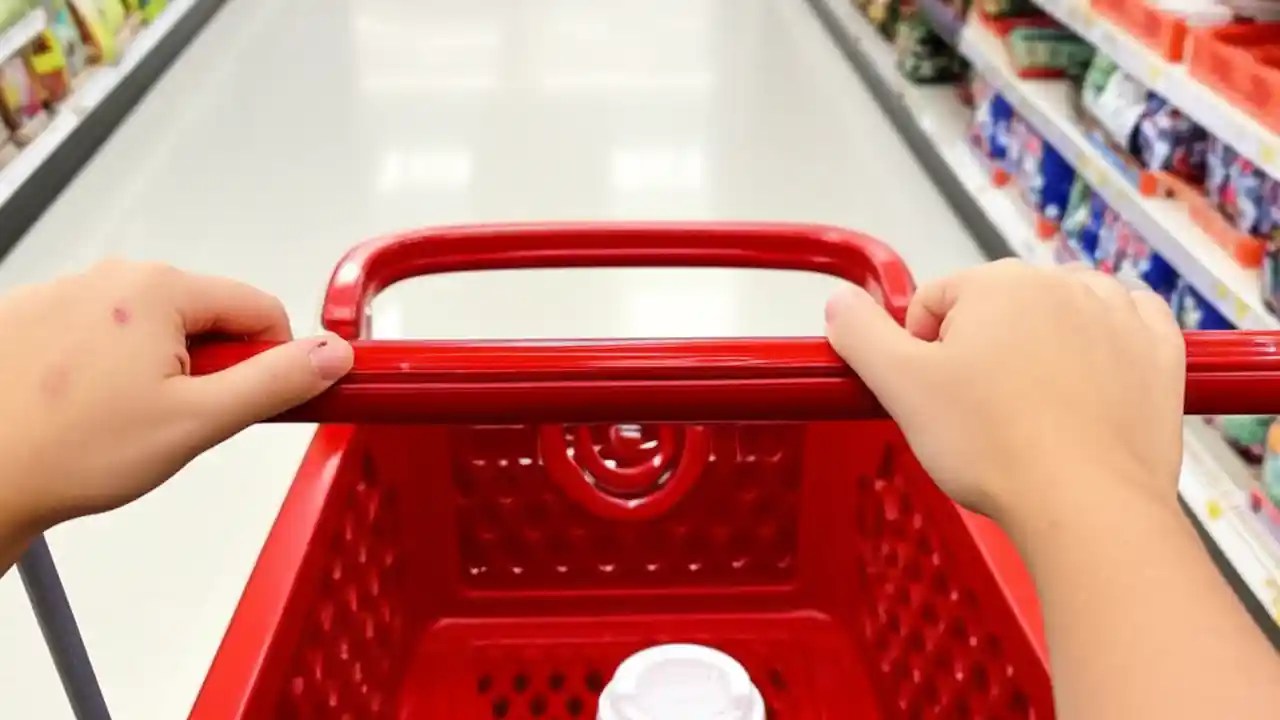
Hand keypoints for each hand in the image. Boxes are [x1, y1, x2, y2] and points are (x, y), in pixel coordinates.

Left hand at [0, 260, 352, 545]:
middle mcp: (109, 276)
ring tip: (123, 422)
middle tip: (177, 419)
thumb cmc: (70, 451)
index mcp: (156, 289)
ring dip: (156, 368)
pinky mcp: (27, 316)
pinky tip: (84, 411)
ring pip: (151, 327)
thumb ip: (275, 382)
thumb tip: (332, 354)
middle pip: (204, 315)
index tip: (249, 400)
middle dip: (206, 367)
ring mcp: (63, 292)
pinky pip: (99, 333)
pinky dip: (105, 369)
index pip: (259, 308)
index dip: (271, 360)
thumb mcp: (198, 422)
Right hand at [825, 260, 1184, 521]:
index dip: (922, 352)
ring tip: (1033, 407)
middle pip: (998, 308)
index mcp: (997, 284)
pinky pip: (1129, 325)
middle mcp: (1061, 284)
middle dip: (983, 350)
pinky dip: (1107, 345)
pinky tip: (1089, 384)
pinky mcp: (1159, 354)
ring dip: (1045, 344)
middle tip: (981, 413)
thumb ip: (861, 336)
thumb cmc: (991, 446)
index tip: (934, 399)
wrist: (1086, 506)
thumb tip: (839, 304)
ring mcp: (1119, 316)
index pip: (935, 302)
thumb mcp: (901, 389)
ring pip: (1063, 312)